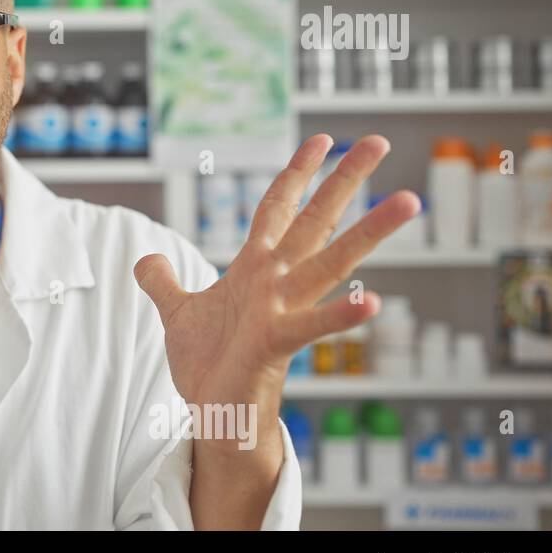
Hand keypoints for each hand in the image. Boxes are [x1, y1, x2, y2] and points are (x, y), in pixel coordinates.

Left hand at [134, 135, 418, 525]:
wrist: (213, 413)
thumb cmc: (207, 364)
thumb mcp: (178, 311)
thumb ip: (162, 281)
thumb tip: (144, 259)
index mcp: (254, 268)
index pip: (277, 208)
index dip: (296, 174)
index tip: (320, 139)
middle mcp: (275, 282)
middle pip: (315, 220)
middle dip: (345, 180)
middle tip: (379, 140)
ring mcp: (281, 309)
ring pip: (330, 262)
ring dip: (369, 232)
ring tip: (408, 201)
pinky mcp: (275, 343)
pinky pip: (312, 326)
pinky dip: (341, 316)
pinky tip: (374, 301)